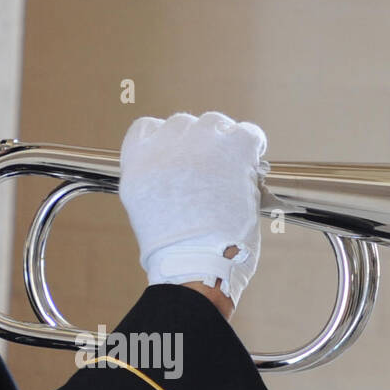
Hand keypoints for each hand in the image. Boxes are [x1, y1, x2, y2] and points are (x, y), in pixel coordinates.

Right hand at [119, 111, 264, 308]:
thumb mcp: (143, 211)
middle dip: (197, 144)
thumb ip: (155, 181)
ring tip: (232, 169)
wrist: (197, 266)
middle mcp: (165, 146)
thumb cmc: (174, 252)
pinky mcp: (233, 149)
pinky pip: (248, 132)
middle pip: (183, 124)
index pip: (147, 129)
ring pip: (214, 123)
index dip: (166, 141)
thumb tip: (177, 173)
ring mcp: (199, 144)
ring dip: (224, 142)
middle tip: (211, 170)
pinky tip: (251, 163)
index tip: (180, 155)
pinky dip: (252, 145)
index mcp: (138, 162)